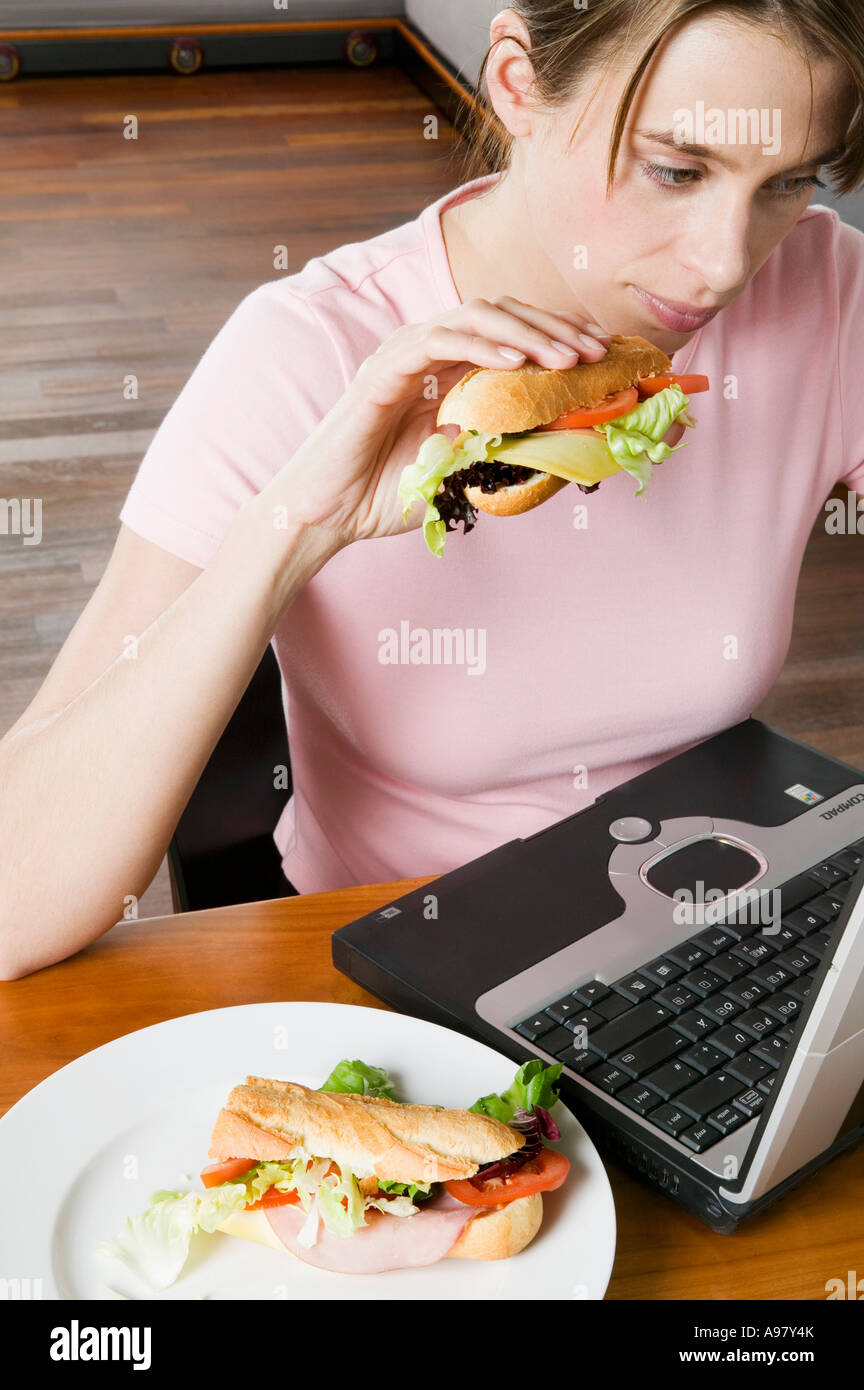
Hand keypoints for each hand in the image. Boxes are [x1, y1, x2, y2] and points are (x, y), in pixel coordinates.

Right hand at [256, 296, 611, 548]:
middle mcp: (426, 353)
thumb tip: (562, 436)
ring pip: (474, 317)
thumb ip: (502, 449)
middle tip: (596, 351)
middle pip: (500, 314)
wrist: (326, 515)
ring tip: (566, 358)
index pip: (510, 334)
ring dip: (527, 333)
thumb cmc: (384, 496)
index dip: (556, 339)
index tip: (600, 358)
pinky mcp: (382, 371)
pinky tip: (516, 362)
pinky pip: (437, 341)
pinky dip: (480, 345)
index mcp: (445, 371)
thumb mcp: (463, 472)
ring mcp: (402, 356)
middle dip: (554, 328)